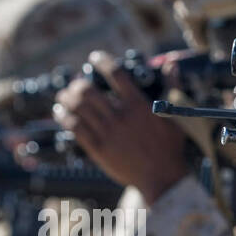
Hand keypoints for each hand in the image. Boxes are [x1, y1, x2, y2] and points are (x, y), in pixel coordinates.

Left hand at [53, 51, 187, 204]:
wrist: (161, 178)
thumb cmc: (170, 147)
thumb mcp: (176, 115)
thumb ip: (173, 86)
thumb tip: (172, 63)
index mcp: (138, 105)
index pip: (115, 73)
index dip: (102, 61)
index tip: (94, 57)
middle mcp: (120, 116)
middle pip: (89, 90)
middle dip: (78, 83)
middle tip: (76, 82)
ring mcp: (107, 133)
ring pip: (78, 108)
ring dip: (66, 97)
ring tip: (63, 95)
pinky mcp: (98, 149)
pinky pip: (75, 128)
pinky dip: (64, 117)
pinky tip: (60, 112)